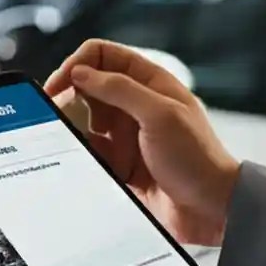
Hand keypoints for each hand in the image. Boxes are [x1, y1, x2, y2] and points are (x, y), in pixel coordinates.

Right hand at [45, 39, 240, 246]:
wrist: (211, 210)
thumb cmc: (197, 158)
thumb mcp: (159, 115)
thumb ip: (119, 89)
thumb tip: (81, 72)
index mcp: (149, 83)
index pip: (103, 56)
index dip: (78, 64)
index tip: (59, 86)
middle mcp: (136, 105)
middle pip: (88, 87)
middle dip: (69, 98)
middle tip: (54, 116)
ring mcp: (127, 135)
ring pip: (85, 121)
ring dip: (72, 128)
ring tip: (68, 142)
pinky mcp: (120, 164)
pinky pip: (90, 153)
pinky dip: (80, 154)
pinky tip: (79, 162)